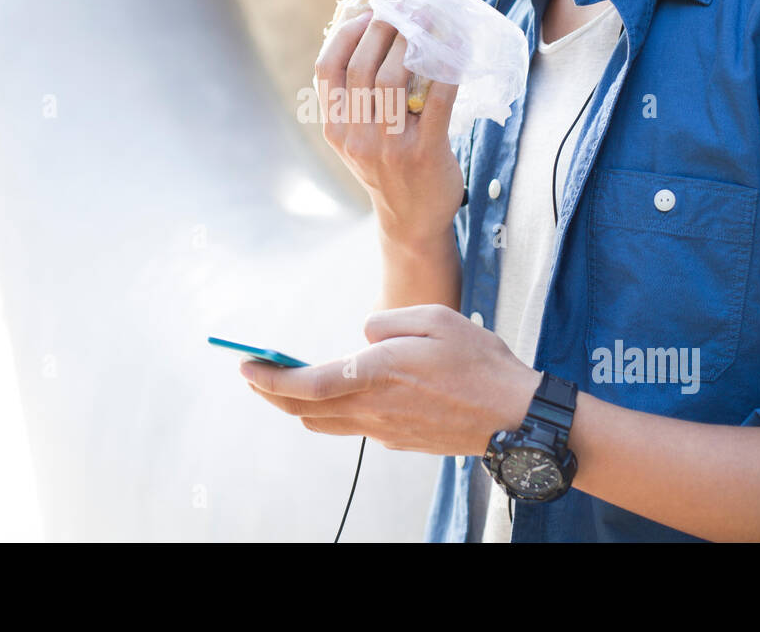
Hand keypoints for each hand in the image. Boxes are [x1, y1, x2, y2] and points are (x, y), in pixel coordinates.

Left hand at [240, 304, 540, 456]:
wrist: (515, 416)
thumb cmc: (480, 362)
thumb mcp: (434, 318)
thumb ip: (387, 322)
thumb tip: (363, 336)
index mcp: (376, 373)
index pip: (306, 384)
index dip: (269, 378)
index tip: (244, 366)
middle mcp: (373, 408)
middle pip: (305, 410)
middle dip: (273, 393)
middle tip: (255, 374)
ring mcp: (385, 430)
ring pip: (327, 422)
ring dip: (301, 405)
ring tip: (291, 383)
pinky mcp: (400, 441)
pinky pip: (357, 426)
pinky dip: (338, 409)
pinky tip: (348, 391)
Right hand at [314, 11, 462, 242]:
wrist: (412, 222)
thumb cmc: (386, 169)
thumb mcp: (356, 140)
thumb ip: (354, 101)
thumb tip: (368, 36)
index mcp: (335, 129)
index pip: (327, 68)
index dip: (345, 32)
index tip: (366, 11)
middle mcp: (356, 137)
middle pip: (362, 65)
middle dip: (383, 27)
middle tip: (404, 7)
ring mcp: (389, 146)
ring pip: (393, 77)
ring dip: (411, 41)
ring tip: (426, 22)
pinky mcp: (425, 153)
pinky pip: (438, 98)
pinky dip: (448, 67)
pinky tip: (456, 49)